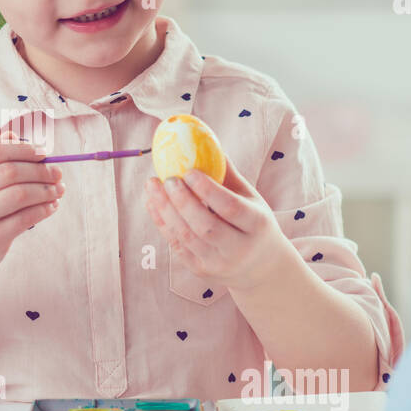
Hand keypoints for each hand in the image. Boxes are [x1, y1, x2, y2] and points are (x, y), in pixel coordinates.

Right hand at [0, 137, 63, 281]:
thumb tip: (14, 137)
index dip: (23, 149)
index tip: (43, 153)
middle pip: (9, 172)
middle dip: (40, 170)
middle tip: (57, 172)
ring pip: (20, 194)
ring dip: (45, 190)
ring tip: (58, 189)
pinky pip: (25, 218)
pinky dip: (43, 210)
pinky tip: (51, 206)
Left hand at [144, 159, 296, 293]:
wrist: (259, 267)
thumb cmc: (252, 222)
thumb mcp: (250, 198)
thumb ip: (228, 174)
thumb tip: (205, 141)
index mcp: (256, 225)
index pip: (231, 208)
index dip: (208, 190)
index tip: (189, 171)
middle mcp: (238, 249)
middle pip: (206, 226)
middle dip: (182, 201)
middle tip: (167, 178)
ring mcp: (218, 263)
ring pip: (186, 237)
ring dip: (165, 210)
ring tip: (152, 185)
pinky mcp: (200, 270)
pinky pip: (176, 245)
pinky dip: (161, 223)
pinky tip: (152, 202)